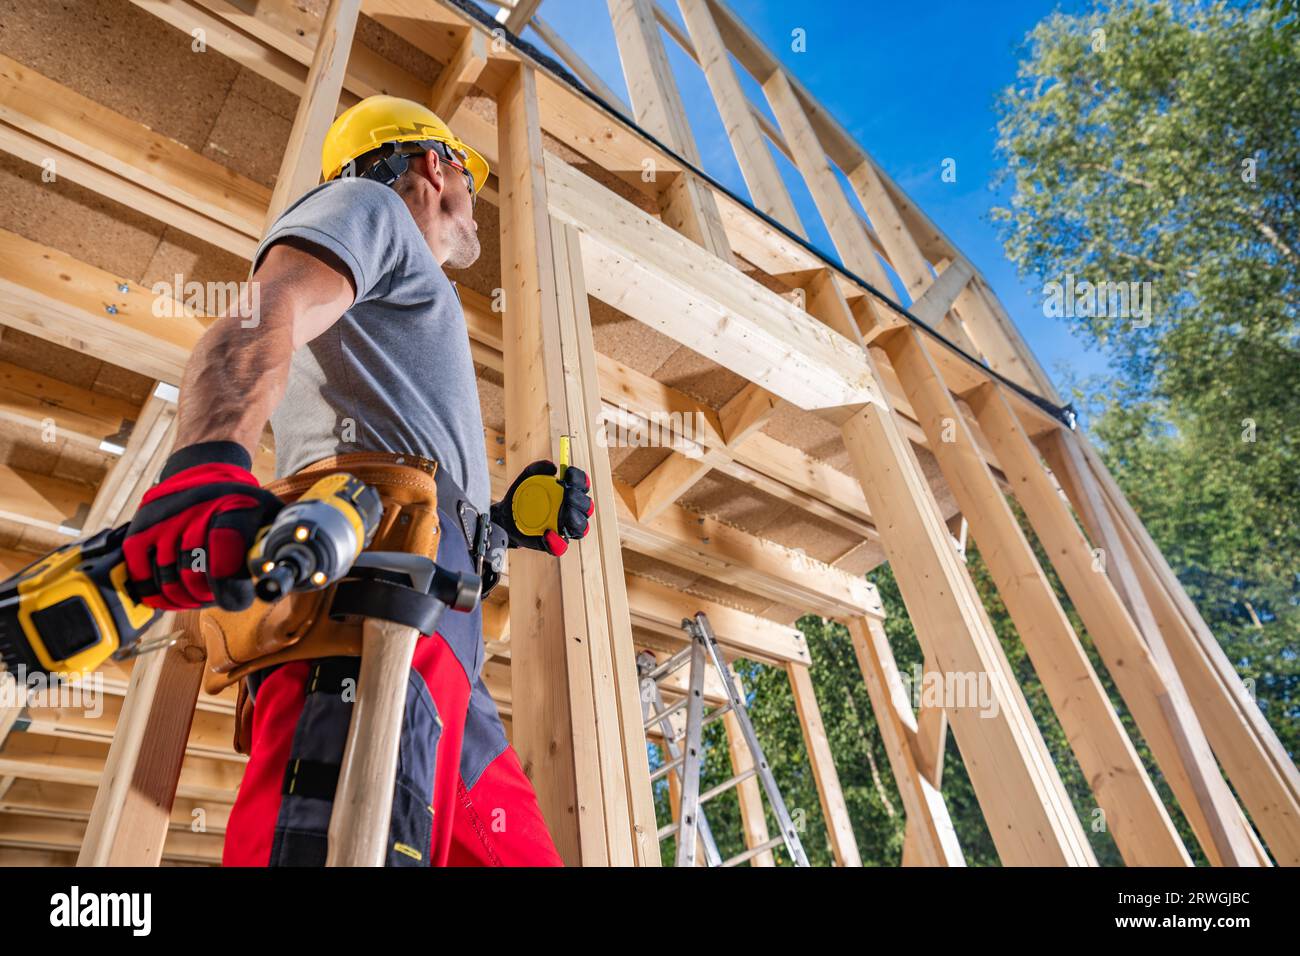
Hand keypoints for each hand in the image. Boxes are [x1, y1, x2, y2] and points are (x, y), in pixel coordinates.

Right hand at [122, 442, 282, 610]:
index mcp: (235, 504)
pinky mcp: (138, 533)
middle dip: (211, 595)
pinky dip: (160, 595)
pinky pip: (143, 579)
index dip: (231, 586)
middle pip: (196, 576)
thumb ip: (279, 547)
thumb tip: (282, 582)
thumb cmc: (241, 506)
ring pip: (169, 582)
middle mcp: (195, 509)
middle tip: (221, 594)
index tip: (240, 599)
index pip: (225, 549)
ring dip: (187, 599)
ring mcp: (162, 521)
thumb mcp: (270, 515)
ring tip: (201, 593)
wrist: (203, 475)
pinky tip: (177, 592)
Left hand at [490, 460, 592, 556]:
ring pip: (581, 527)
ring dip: (576, 520)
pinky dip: (557, 542)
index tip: (568, 475)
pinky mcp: (554, 543)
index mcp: (570, 494)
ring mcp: (565, 528)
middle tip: (567, 494)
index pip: (583, 486)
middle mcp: (572, 511)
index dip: (580, 479)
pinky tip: (549, 533)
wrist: (506, 515)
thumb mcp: (527, 476)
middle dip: (580, 500)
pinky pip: (561, 546)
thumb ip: (538, 467)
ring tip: (566, 514)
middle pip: (587, 507)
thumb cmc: (522, 494)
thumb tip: (553, 468)